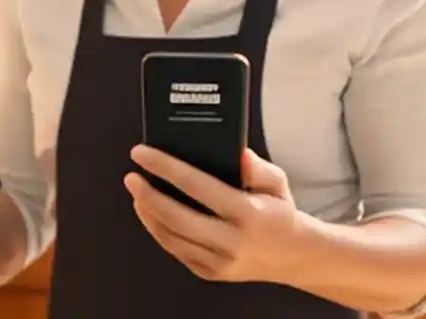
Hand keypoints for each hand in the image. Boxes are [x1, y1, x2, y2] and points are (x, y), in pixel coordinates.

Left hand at [125, 145, 307, 284]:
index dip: (165, 167)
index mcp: (248, 213)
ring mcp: (220, 261)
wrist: (293, 256)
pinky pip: (176, 251)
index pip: (197, 185)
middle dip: (147, 194)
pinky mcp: (211, 273)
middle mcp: (232, 241)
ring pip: (171, 237)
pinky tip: (152, 213)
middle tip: (132, 176)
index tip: (144, 153)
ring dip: (147, 213)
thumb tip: (238, 154)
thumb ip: (258, 167)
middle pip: (176, 216)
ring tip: (137, 192)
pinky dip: (159, 230)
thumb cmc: (280, 213)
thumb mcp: (278, 183)